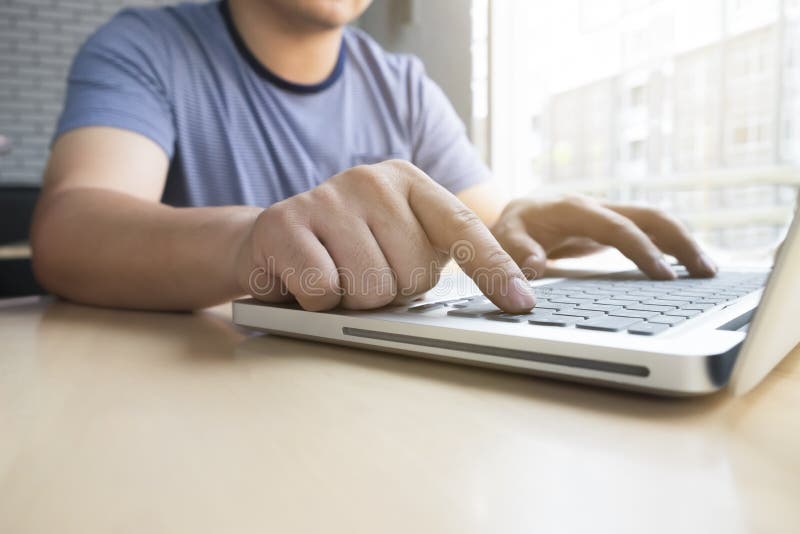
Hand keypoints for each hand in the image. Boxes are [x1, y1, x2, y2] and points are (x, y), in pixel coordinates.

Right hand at [235, 160, 535, 311]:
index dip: (494, 269)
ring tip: (336, 275)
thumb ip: (441, 253)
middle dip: (391, 292)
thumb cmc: (347, 247)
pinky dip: (316, 302)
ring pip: (371, 289)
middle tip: (363, 273)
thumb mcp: (398, 239)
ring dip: (353, 300)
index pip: (462, 227)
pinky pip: (324, 292)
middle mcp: (372, 180)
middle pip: (414, 275)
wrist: (270, 239)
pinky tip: (304, 280)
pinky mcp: (286, 224)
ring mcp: (328, 197)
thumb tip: (513, 294)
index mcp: (409, 182)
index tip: (520, 304)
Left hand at [491, 195, 717, 279]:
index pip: (616, 227)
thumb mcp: (504, 239)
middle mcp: (596, 207)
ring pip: (655, 221)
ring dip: (683, 243)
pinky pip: (648, 232)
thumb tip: (534, 267)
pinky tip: (687, 267)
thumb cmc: (509, 229)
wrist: (513, 214)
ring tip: (708, 272)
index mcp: (573, 209)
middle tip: (705, 271)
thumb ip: (515, 252)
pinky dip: (671, 246)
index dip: (642, 249)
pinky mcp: (614, 226)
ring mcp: (608, 215)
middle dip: (680, 240)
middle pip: (649, 215)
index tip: (664, 275)